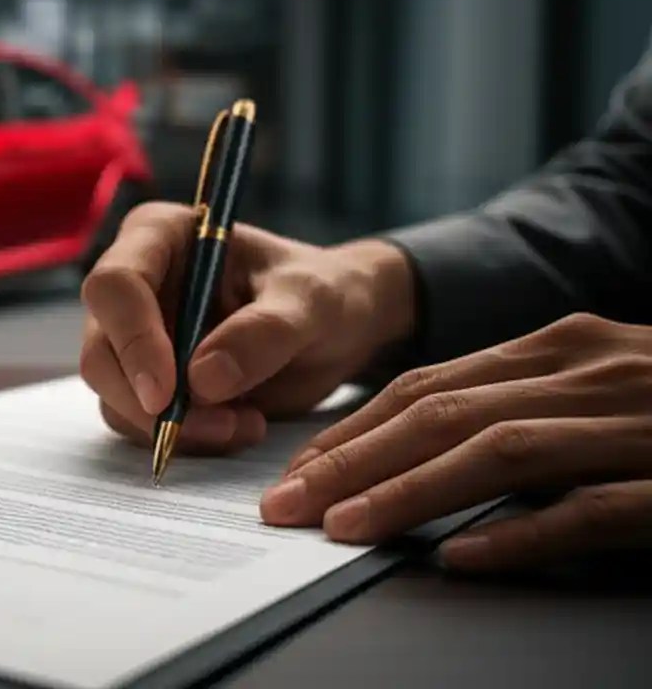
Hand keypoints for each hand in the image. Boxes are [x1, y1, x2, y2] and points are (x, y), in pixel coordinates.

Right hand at [79, 201, 416, 448]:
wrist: (337, 329)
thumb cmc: (323, 293)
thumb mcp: (311, 303)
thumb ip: (263, 333)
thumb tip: (202, 379)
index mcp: (159, 236)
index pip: (115, 285)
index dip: (133, 340)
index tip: (168, 394)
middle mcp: (134, 285)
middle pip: (101, 351)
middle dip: (150, 401)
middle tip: (221, 426)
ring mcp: (135, 338)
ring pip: (115, 395)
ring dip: (175, 426)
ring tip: (248, 424)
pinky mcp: (147, 382)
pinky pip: (141, 423)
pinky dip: (186, 438)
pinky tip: (240, 426)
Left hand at [262, 312, 651, 572]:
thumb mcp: (589, 384)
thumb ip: (511, 403)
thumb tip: (409, 451)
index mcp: (559, 346)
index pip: (427, 386)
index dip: (352, 431)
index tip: (295, 472)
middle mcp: (590, 371)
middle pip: (443, 414)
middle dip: (353, 462)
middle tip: (287, 506)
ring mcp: (638, 423)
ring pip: (500, 454)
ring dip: (409, 494)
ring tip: (343, 530)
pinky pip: (592, 509)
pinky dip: (521, 535)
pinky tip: (460, 557)